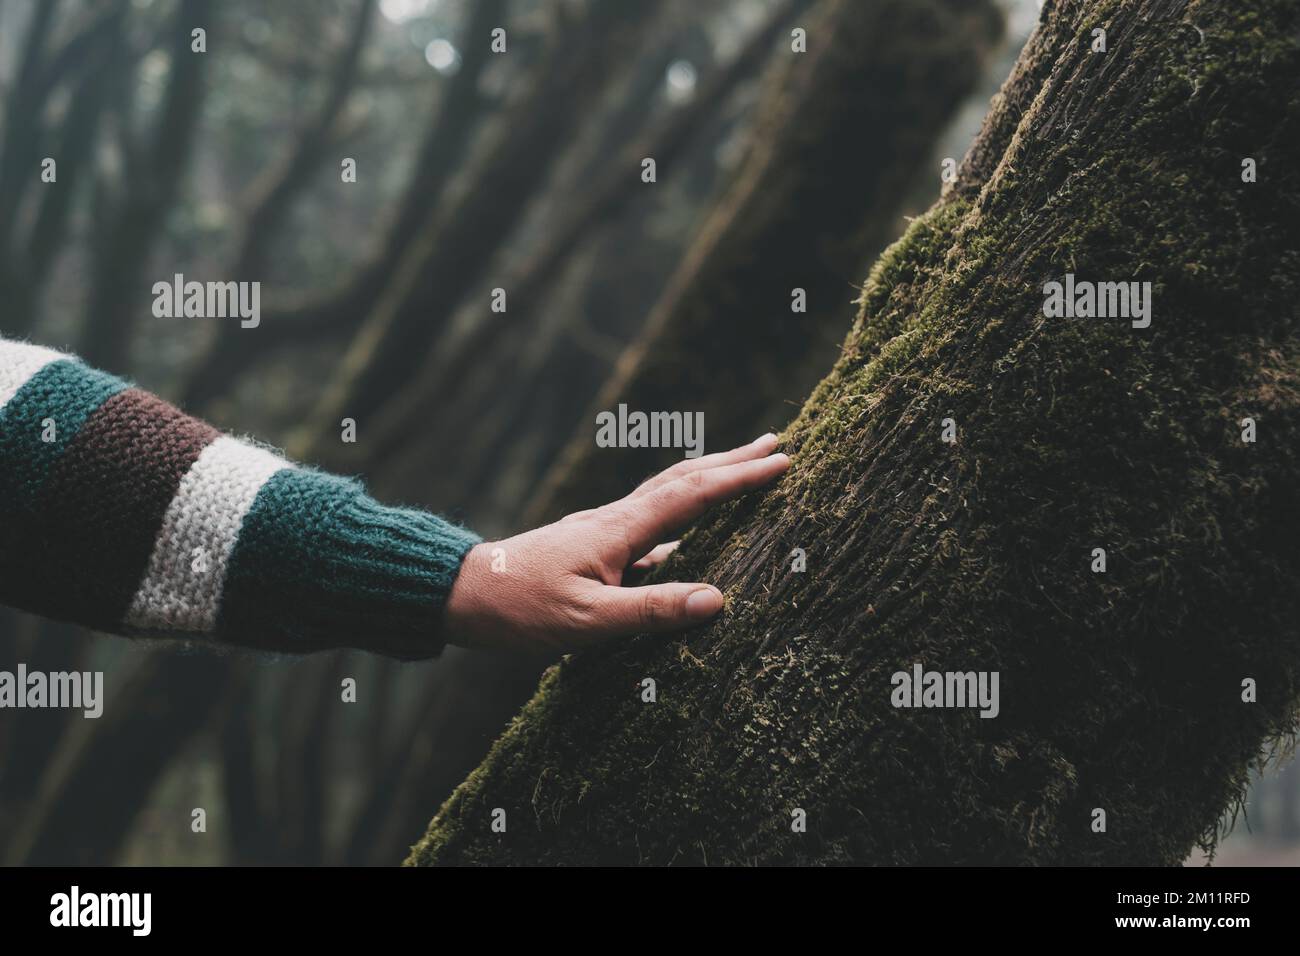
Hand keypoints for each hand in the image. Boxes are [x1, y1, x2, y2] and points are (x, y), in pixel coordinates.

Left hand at [445, 434, 789, 652]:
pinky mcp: (595, 548)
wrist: (463, 595)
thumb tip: (718, 599)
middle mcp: (615, 520)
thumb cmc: (520, 611)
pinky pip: (651, 524)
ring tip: (743, 471)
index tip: (783, 461)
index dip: (741, 478)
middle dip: (732, 462)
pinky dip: (682, 515)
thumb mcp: (587, 622)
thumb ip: (651, 611)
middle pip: (684, 480)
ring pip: (667, 496)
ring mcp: (604, 532)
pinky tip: (692, 535)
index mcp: (619, 530)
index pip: (693, 495)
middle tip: (775, 443)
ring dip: (709, 480)